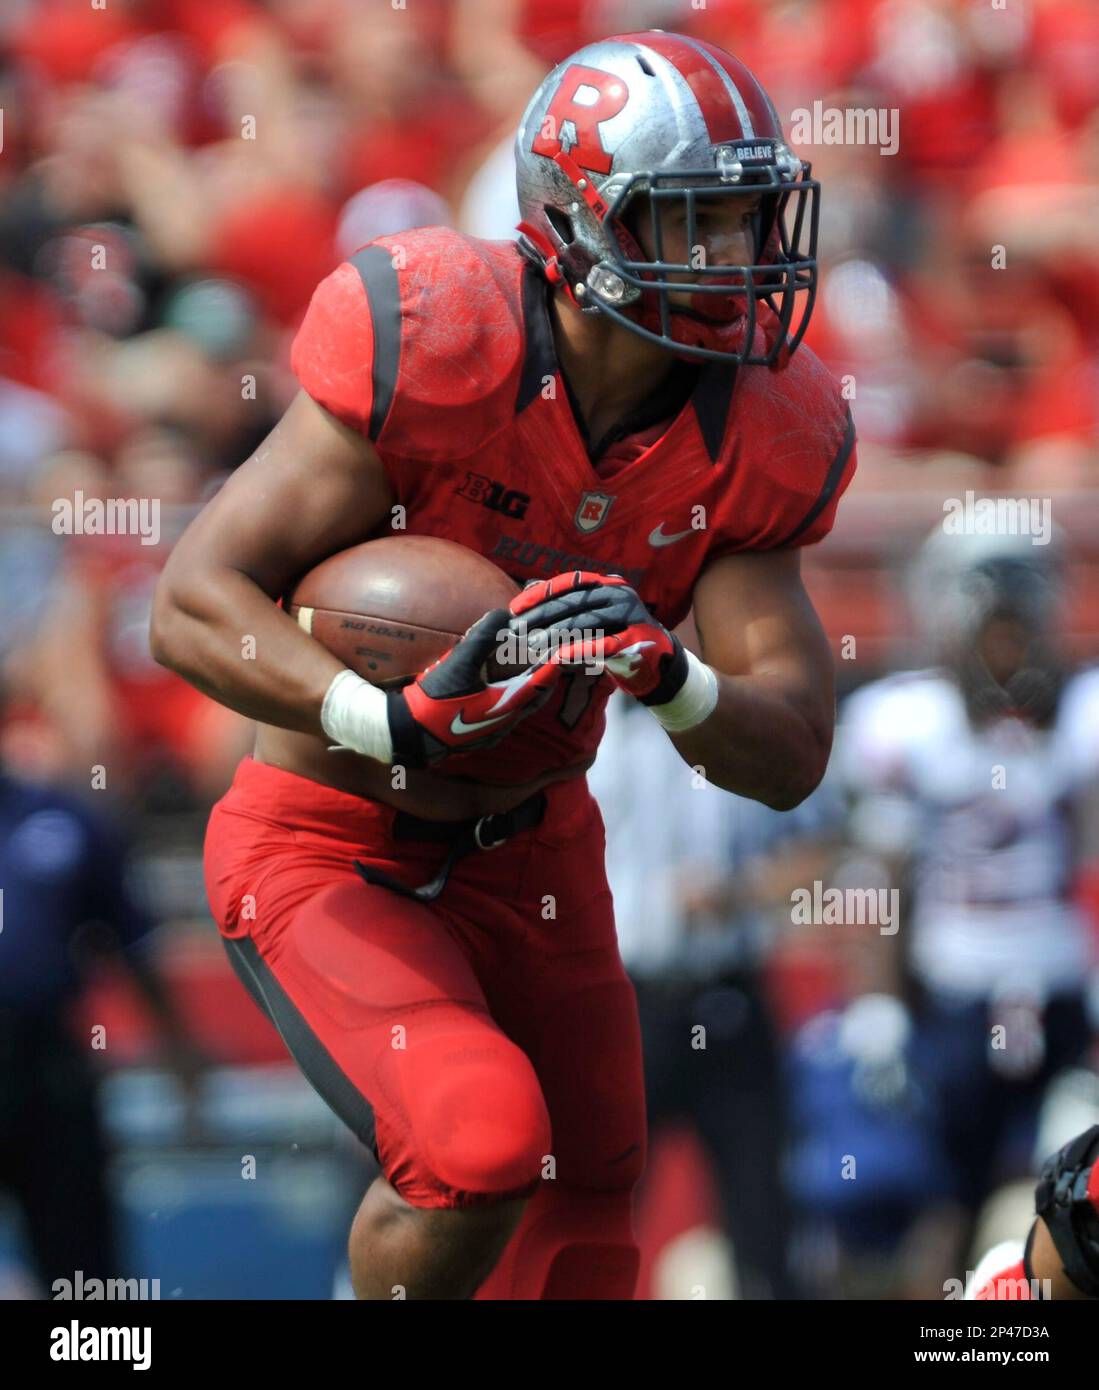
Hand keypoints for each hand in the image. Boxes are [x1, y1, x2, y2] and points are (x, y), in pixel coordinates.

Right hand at [387, 608, 560, 767]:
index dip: (555, 664)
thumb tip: (503, 615)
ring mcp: (495, 732)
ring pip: (523, 707)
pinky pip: (507, 715)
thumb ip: (482, 637)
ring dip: (529, 687)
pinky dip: (512, 697)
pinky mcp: (482, 736)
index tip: (566, 649)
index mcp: (506, 704)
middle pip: (537, 697)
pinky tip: (501, 688)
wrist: (410, 734)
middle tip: (550, 656)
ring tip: (530, 668)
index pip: (542, 681)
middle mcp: (506, 721)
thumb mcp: (458, 663)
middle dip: (545, 676)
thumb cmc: (436, 700)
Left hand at [509, 571, 688, 704]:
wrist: (659, 666)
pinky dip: (579, 650)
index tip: (515, 609)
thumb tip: (530, 589)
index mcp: (609, 585)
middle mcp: (621, 595)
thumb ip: (569, 607)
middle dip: (542, 616)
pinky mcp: (638, 640)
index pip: (570, 582)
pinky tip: (558, 657)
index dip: (541, 594)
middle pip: (575, 602)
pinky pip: (603, 644)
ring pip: (586, 622)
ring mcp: (632, 616)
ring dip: (556, 634)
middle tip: (517, 630)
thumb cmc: (618, 641)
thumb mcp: (595, 620)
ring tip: (532, 645)